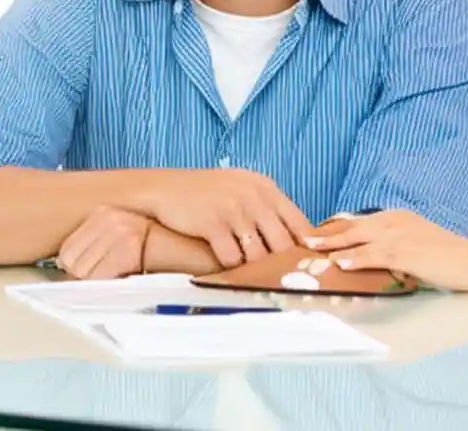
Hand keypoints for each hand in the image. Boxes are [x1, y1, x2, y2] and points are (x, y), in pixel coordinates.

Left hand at [57, 206, 150, 279]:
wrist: (193, 251)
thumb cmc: (156, 253)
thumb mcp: (121, 242)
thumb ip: (95, 251)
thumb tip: (69, 273)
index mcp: (101, 212)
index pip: (66, 252)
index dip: (78, 271)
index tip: (98, 274)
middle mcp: (108, 217)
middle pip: (72, 264)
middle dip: (88, 279)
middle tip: (114, 278)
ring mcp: (119, 230)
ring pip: (85, 274)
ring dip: (102, 284)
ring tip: (124, 276)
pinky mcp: (129, 248)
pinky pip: (102, 278)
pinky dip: (111, 286)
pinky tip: (128, 278)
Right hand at [143, 169, 311, 267]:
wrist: (162, 190)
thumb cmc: (204, 194)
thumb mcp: (241, 190)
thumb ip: (267, 209)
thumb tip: (298, 240)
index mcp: (265, 188)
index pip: (300, 225)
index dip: (305, 249)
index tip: (305, 267)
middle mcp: (254, 197)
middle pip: (283, 245)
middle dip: (280, 265)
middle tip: (276, 279)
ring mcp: (234, 210)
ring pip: (259, 256)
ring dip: (253, 268)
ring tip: (248, 274)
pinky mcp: (213, 224)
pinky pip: (232, 259)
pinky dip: (229, 267)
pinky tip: (223, 265)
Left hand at [302, 209, 467, 292]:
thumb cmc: (444, 258)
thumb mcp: (412, 245)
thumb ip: (389, 248)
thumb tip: (365, 260)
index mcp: (395, 217)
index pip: (356, 222)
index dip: (332, 229)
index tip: (311, 235)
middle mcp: (395, 221)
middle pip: (351, 227)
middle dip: (325, 235)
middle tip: (301, 240)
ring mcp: (401, 235)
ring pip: (359, 239)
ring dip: (333, 246)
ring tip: (311, 252)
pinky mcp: (408, 252)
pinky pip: (376, 255)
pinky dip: (357, 259)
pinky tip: (341, 264)